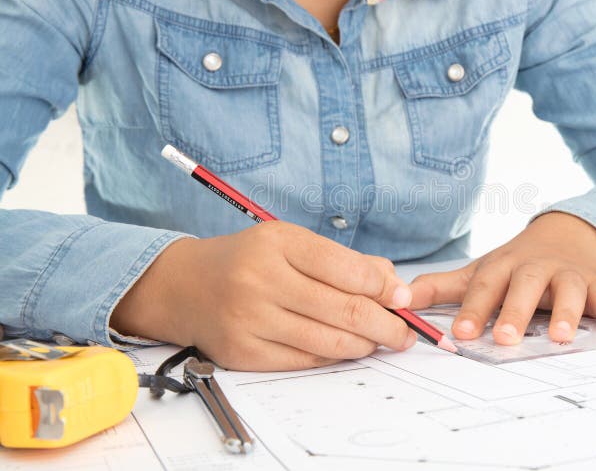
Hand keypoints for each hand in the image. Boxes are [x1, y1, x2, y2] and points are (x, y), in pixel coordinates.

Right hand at [110, 223, 416, 370]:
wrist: (185, 286)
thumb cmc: (248, 260)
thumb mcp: (291, 243)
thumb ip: (343, 260)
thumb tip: (393, 285)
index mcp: (277, 243)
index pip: (347, 268)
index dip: (384, 287)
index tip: (404, 298)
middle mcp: (261, 280)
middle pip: (343, 309)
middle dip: (386, 324)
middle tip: (405, 332)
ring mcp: (249, 319)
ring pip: (329, 340)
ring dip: (365, 344)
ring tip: (380, 340)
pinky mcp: (243, 353)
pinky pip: (305, 359)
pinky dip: (334, 355)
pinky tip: (348, 348)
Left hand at [409, 212, 595, 344]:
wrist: (563, 235)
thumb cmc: (514, 265)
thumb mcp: (478, 272)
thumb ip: (439, 288)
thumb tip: (397, 301)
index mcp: (502, 267)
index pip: (484, 287)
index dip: (472, 309)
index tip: (460, 333)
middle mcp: (534, 268)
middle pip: (525, 285)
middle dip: (515, 311)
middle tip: (505, 338)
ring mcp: (567, 274)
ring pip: (569, 289)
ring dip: (567, 312)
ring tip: (562, 337)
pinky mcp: (595, 283)